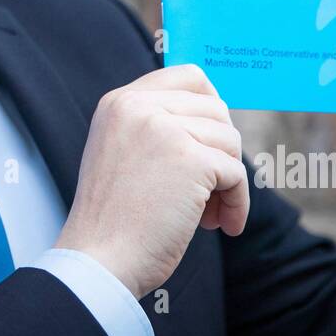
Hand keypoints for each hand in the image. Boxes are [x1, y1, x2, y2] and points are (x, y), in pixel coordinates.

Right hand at [55, 64, 246, 300]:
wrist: (98, 259)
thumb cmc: (113, 219)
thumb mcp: (120, 153)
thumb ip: (156, 128)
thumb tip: (218, 121)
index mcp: (119, 102)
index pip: (188, 77)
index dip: (211, 106)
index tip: (213, 141)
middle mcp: (139, 106)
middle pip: (216, 109)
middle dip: (221, 151)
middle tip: (209, 192)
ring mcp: (164, 130)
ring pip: (229, 140)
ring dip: (229, 181)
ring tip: (209, 214)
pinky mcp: (190, 160)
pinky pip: (236, 173)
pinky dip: (237, 202)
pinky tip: (223, 225)